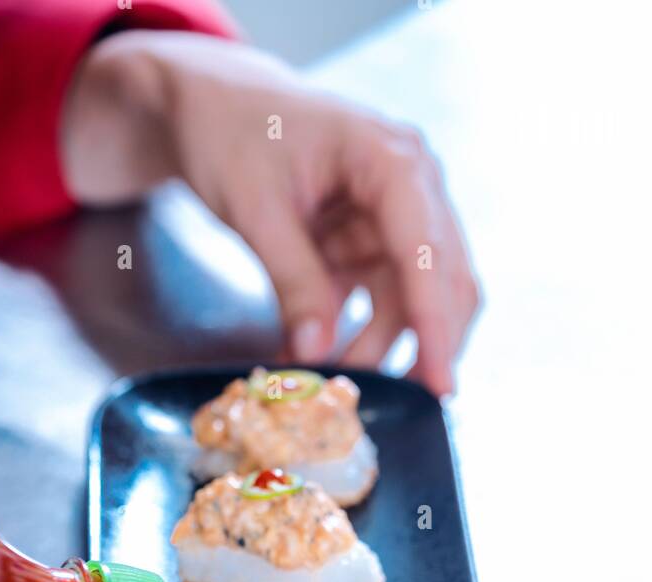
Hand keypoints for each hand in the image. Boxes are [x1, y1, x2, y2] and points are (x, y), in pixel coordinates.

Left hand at [61, 34, 479, 396]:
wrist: (209, 106)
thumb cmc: (231, 133)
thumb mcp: (254, 209)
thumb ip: (292, 280)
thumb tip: (319, 354)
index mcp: (391, 159)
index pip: (427, 251)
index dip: (436, 323)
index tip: (440, 382)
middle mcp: (411, 186)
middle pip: (442, 281)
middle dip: (419, 346)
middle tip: (393, 404)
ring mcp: (393, 217)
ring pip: (410, 303)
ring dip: (374, 349)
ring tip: (319, 384)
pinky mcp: (370, 242)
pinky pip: (376, 303)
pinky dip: (349, 336)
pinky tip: (307, 360)